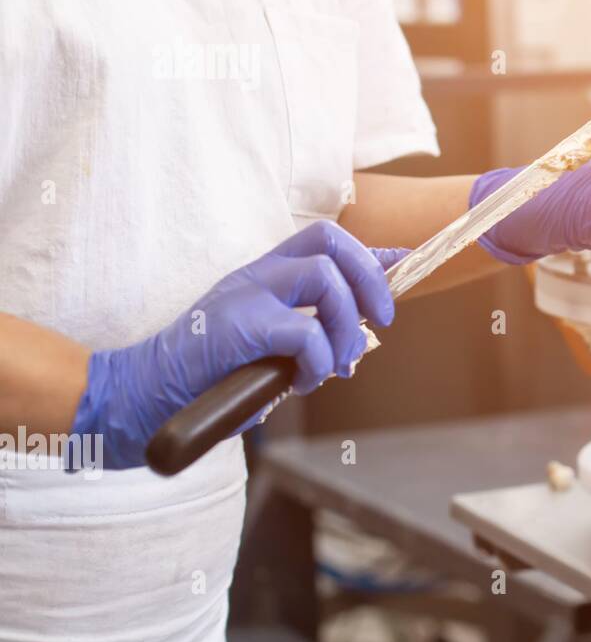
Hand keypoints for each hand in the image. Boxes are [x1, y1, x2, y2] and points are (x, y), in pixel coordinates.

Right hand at [71, 221, 405, 469]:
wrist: (138, 399)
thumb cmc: (203, 379)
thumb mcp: (262, 346)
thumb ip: (302, 330)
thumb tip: (358, 335)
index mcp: (260, 275)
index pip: (324, 241)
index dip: (370, 252)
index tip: (401, 264)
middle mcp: (255, 275)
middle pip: (331, 244)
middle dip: (371, 279)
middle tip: (380, 322)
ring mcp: (246, 296)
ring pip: (325, 280)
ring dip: (345, 326)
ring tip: (336, 365)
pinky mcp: (240, 327)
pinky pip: (306, 332)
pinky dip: (320, 360)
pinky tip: (304, 382)